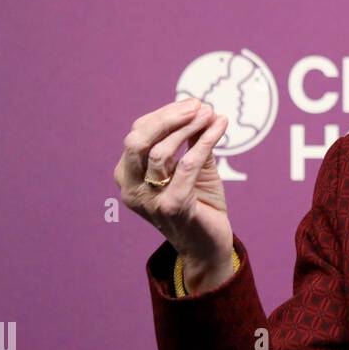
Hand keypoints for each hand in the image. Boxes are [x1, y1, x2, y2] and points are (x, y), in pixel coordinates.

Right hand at [114, 98, 233, 274]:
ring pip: (161, 152)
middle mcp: (131, 188)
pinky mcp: (172, 207)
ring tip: (211, 115)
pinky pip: (187, 166)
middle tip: (198, 105)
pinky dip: (205, 142)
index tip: (193, 103)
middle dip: (168, 118)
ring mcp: (149, 200)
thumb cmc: (199, 203)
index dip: (165, 115)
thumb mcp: (193, 167)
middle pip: (139, 141)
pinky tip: (219, 128)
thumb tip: (200, 109)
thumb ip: (191, 141)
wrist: (208, 245)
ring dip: (189, 128)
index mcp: (129, 176)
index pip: (139, 134)